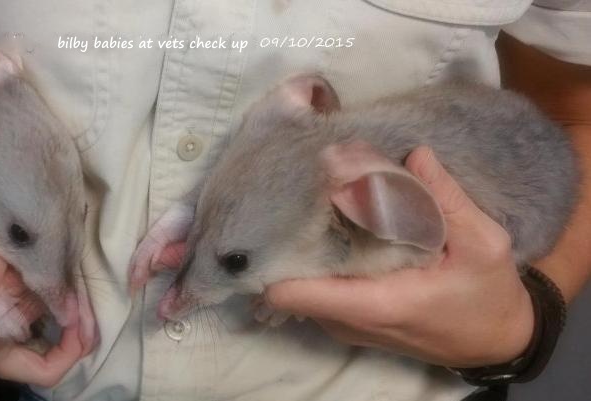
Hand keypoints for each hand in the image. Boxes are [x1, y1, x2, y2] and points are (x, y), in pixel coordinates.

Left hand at [263, 147, 534, 367]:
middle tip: (310, 192)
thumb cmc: (489, 296)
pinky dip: (322, 260)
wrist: (497, 341)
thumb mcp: (484, 244)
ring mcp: (344, 325)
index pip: (289, 292)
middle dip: (293, 237)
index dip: (279, 250)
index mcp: (373, 305)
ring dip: (308, 246)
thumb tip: (416, 154)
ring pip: (301, 283)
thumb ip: (447, 199)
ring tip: (326, 203)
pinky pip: (318, 289)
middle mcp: (347, 321)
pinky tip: (341, 227)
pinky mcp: (349, 321)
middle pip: (288, 279)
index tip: (290, 209)